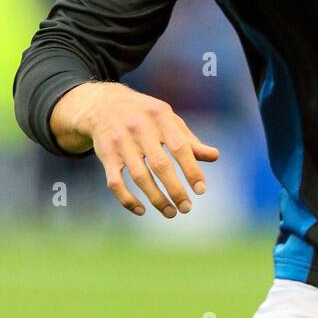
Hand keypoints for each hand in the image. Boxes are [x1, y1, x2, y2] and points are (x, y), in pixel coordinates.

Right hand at [51, 82, 219, 218]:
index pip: (179, 147)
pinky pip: (115, 183)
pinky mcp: (105, 155)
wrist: (102, 104)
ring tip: (171, 212)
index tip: (201, 190)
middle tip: (187, 208)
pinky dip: (127, 199)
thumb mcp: (168, 119)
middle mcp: (138, 127)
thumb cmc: (144, 115)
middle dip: (175, 190)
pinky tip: (141, 210)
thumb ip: (189, 139)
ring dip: (156, 198)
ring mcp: (120, 142)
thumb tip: (215, 156)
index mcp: (159, 116)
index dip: (192, 170)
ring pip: (139, 177)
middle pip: (159, 165)